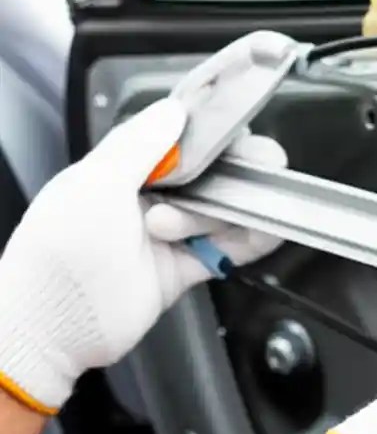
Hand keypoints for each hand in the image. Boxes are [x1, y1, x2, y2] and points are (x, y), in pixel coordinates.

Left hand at [0, 98, 285, 413]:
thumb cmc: (61, 251)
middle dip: (231, 172)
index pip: (176, 141)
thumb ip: (138, 144)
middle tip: (253, 170)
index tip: (234, 133)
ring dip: (222, 214)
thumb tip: (174, 108)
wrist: (56, 325)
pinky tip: (263, 230)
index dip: (208, 135)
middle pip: (208, 176)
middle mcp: (147, 200)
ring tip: (189, 229)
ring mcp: (167, 236)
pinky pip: (226, 250)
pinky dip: (247, 240)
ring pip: (220, 211)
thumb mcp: (96, 183)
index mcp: (120, 171)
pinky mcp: (183, 269)